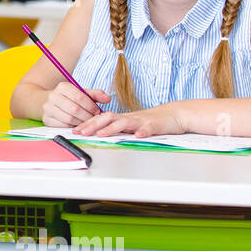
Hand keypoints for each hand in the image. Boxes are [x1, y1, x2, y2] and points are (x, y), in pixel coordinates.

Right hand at [41, 83, 109, 127]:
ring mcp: (48, 108)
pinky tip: (78, 125)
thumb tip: (108, 99)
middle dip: (87, 116)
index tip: (97, 111)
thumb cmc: (69, 98)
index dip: (91, 106)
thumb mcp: (81, 93)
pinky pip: (63, 126)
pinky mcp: (46, 119)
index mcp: (62, 86)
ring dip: (81, 122)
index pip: (79, 97)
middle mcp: (53, 96)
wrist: (49, 102)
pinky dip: (73, 127)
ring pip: (69, 118)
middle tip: (94, 119)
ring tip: (87, 122)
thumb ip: (95, 95)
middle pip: (74, 109)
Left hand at [72, 105, 186, 138]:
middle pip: (108, 118)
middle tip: (81, 132)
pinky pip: (149, 128)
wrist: (175, 114)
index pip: (102, 119)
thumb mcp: (132, 125)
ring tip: (101, 134)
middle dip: (93, 125)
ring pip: (125, 123)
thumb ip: (118, 128)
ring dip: (112, 128)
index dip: (88, 124)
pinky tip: (138, 136)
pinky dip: (143, 132)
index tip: (76, 131)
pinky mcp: (155, 125)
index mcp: (123, 118)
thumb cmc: (152, 121)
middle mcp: (130, 118)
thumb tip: (100, 134)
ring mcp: (142, 121)